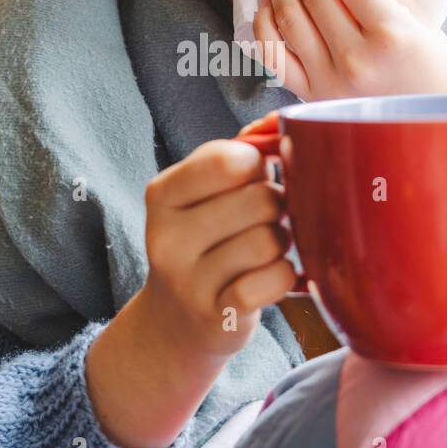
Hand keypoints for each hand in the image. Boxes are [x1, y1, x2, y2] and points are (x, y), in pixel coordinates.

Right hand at [138, 138, 296, 358]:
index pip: (229, 159)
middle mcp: (166, 237)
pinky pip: (275, 279)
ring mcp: (188, 281)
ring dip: (282, 242)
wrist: (176, 321)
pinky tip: (270, 277)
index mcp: (161, 194)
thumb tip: (284, 126)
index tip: (253, 178)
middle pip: (260, 200)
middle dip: (276, 206)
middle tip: (266, 219)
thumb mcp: (200, 194)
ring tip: (266, 248)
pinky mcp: (218, 316)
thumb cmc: (205, 241)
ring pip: (270, 240)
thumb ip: (235, 156)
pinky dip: (284, 276)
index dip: (258, 165)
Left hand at [252, 0, 446, 100]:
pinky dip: (264, 22)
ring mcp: (330, 80)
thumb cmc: (431, 63)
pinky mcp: (313, 96)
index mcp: (390, 29)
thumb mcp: (415, 14)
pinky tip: (267, 2)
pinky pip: (274, 54)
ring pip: (287, 15)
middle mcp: (356, 56)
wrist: (431, 123)